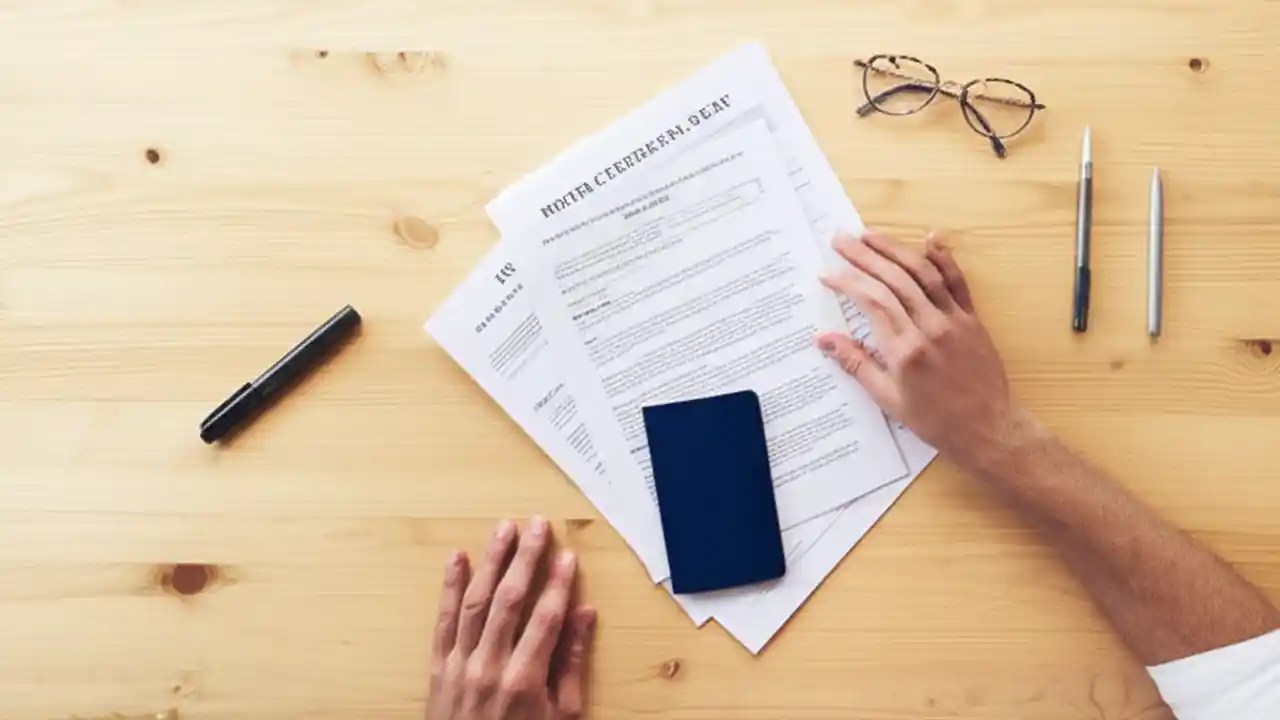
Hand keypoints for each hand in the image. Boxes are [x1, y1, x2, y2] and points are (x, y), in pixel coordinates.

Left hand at [427, 517, 596, 719]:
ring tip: (503, 528)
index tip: (567, 553)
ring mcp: (460, 666)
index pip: (545, 617)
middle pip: (509, 600)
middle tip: (537, 524)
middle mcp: (489, 667)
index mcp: (524, 680)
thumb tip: (584, 615)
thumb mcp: (560, 716)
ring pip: (475, 602)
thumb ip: (570, 664)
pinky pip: (443, 621)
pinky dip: (449, 588)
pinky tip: (456, 558)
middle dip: (525, 558)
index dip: (557, 582)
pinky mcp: (438, 669)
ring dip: (490, 561)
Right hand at [817, 230, 1032, 471]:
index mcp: (905, 350)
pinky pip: (957, 282)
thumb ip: (856, 364)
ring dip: (894, 249)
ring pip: (921, 273)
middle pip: (892, 280)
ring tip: (870, 234)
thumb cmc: (935, 421)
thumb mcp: (888, 399)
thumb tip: (823, 339)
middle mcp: (929, 328)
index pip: (871, 302)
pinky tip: (929, 237)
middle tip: (840, 240)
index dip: (847, 281)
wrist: (988, 429)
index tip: (827, 273)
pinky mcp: (972, 319)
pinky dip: (943, 257)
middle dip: (863, 256)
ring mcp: (953, 320)